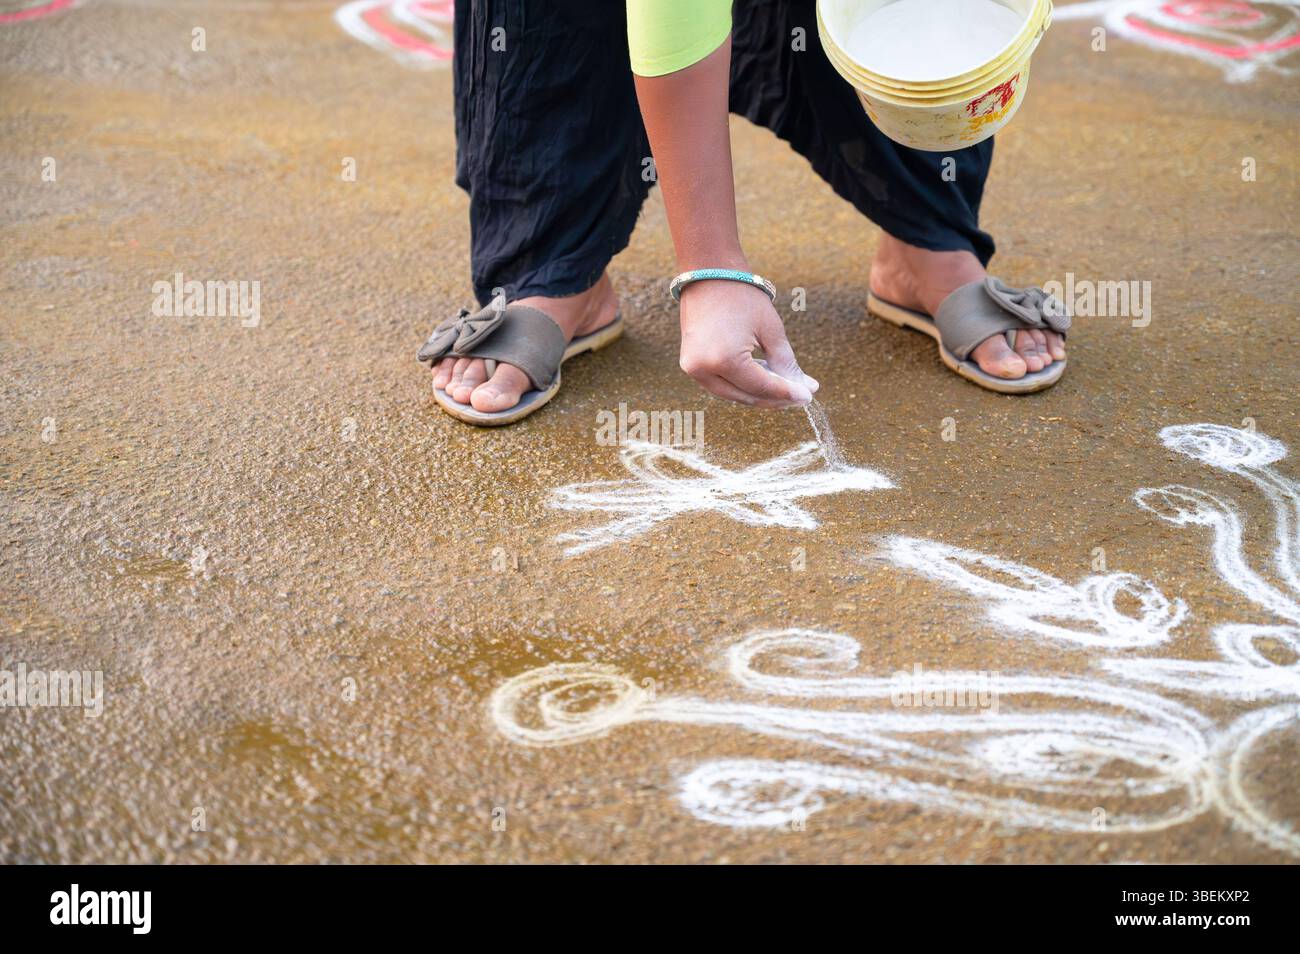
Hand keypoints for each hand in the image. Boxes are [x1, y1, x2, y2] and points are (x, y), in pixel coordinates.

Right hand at [677, 279, 817, 407]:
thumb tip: (805, 389)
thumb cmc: (742, 296)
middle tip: (800, 394)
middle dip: (776, 398)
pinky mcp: (691, 365)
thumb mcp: (771, 330)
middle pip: (747, 397)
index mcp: (725, 360)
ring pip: (734, 394)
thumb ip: (786, 364)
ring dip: (759, 393)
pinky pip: (721, 384)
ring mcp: (694, 370)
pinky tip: (763, 376)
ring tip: (784, 384)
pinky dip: (742, 384)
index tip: (808, 396)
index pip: (762, 388)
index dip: (788, 394)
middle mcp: (704, 370)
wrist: (708, 274)